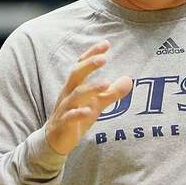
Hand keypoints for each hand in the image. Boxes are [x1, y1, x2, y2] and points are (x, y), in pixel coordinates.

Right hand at [45, 41, 132, 155]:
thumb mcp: (96, 104)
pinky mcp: (63, 124)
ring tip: (106, 84)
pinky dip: (78, 113)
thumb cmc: (76, 117)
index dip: (92, 54)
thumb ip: (112, 93)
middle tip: (104, 59)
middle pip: (76, 75)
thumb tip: (129, 80)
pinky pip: (69, 117)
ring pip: (75, 95)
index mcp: (74, 86)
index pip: (81, 65)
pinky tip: (89, 111)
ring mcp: (64, 109)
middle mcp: (68, 94)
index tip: (106, 44)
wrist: (55, 140)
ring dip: (90, 88)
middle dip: (88, 65)